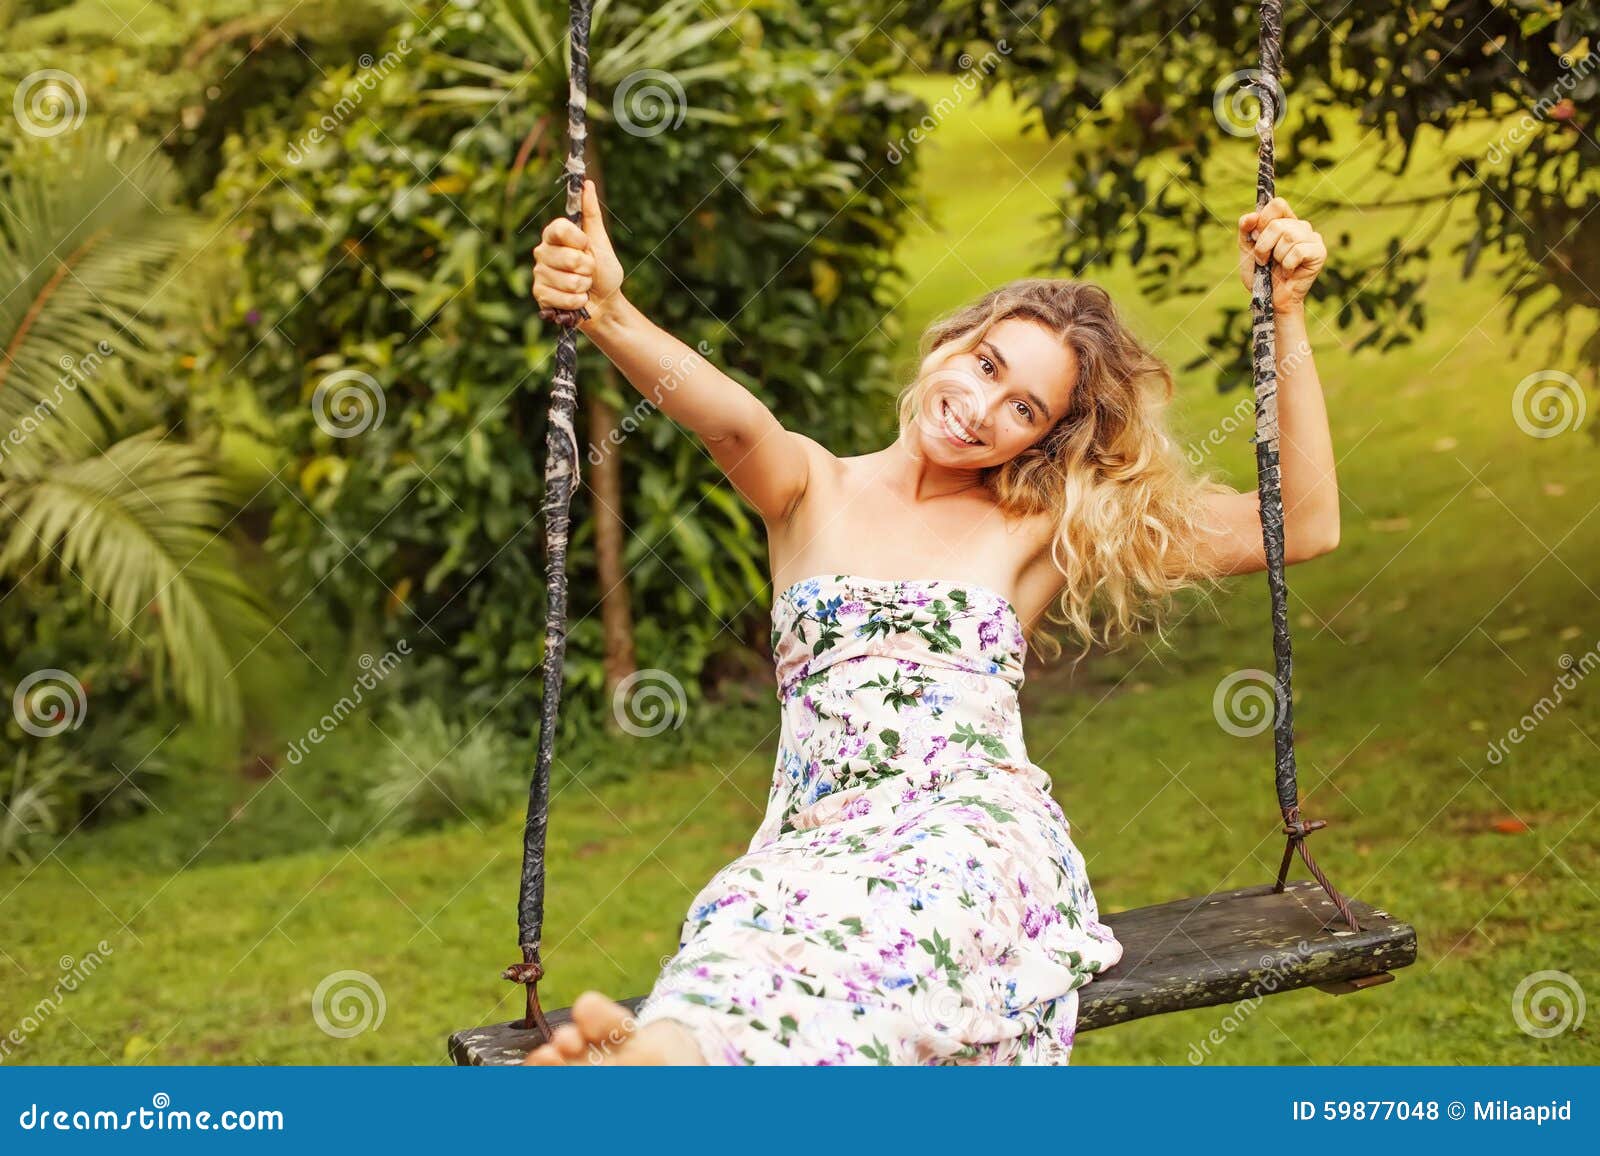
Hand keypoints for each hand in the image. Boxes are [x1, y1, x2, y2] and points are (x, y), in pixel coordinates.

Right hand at [532, 179, 624, 326]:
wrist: (606, 303)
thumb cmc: (604, 272)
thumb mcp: (601, 241)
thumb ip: (591, 213)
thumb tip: (587, 183)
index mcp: (555, 236)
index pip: (559, 228)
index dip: (578, 240)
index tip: (586, 246)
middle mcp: (543, 252)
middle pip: (567, 257)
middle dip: (587, 268)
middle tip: (588, 271)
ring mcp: (540, 274)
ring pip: (566, 280)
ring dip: (583, 287)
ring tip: (584, 286)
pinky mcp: (540, 295)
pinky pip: (560, 298)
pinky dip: (576, 301)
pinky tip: (577, 300)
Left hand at [1238, 195, 1324, 314]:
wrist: (1270, 299)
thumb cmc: (1260, 275)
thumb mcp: (1247, 251)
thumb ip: (1246, 230)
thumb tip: (1251, 216)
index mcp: (1284, 222)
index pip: (1277, 205)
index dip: (1263, 220)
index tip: (1256, 238)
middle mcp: (1300, 227)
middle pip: (1279, 224)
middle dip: (1264, 246)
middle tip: (1265, 260)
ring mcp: (1312, 238)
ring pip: (1289, 236)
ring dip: (1276, 256)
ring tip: (1277, 266)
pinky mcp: (1319, 252)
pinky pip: (1298, 251)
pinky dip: (1287, 264)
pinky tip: (1289, 272)